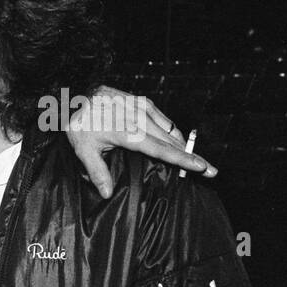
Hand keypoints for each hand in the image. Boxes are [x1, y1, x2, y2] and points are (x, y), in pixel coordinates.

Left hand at [65, 86, 217, 198]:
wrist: (75, 92)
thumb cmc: (78, 122)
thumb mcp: (83, 149)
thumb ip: (97, 172)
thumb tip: (107, 194)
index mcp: (130, 134)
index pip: (163, 151)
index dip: (184, 160)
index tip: (203, 168)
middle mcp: (141, 120)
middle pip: (173, 142)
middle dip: (192, 156)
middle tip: (211, 170)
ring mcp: (143, 108)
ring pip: (171, 130)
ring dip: (184, 145)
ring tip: (197, 160)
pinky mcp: (142, 101)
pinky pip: (164, 118)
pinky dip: (172, 131)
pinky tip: (176, 141)